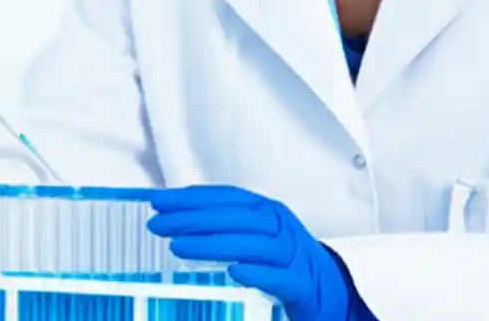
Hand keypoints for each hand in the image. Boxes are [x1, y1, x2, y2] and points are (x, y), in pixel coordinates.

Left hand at [147, 185, 354, 320]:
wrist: (331, 292)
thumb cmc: (284, 261)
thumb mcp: (254, 237)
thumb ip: (223, 227)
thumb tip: (175, 218)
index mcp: (267, 212)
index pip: (227, 198)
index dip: (191, 197)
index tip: (157, 202)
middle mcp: (281, 227)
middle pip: (237, 216)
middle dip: (194, 218)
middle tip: (159, 225)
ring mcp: (294, 255)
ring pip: (255, 244)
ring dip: (215, 243)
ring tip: (179, 247)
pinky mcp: (303, 285)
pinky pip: (280, 277)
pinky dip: (257, 272)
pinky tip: (233, 272)